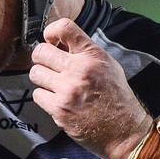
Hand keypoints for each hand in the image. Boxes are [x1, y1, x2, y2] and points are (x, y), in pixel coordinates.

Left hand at [28, 18, 153, 158]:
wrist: (124, 131)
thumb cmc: (117, 98)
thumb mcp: (108, 65)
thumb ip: (85, 53)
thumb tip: (59, 43)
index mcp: (93, 55)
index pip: (64, 27)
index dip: (51, 31)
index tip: (51, 40)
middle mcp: (79, 69)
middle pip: (40, 52)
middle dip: (42, 58)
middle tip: (48, 66)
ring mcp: (68, 90)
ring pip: (35, 73)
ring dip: (42, 79)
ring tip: (54, 85)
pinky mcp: (59, 109)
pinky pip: (38, 95)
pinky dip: (45, 97)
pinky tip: (58, 100)